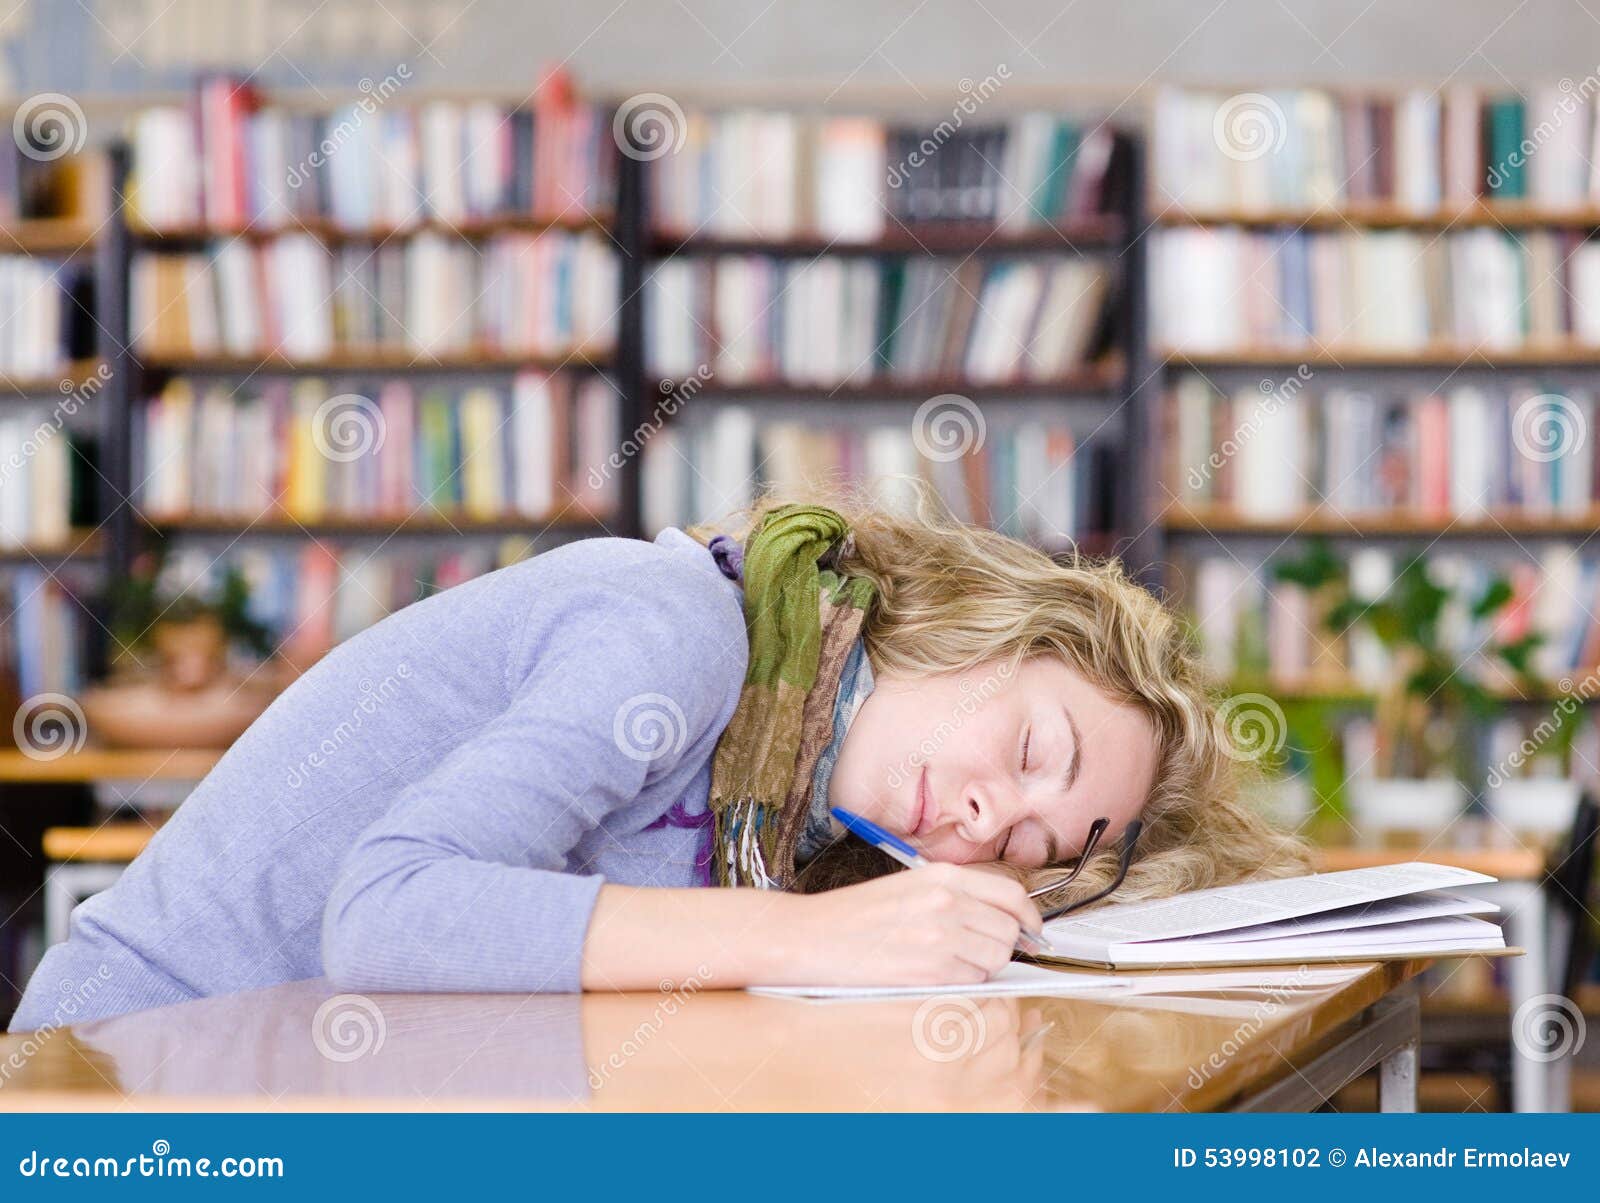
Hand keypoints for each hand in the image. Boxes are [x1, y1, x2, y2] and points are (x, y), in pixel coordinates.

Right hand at [771, 863, 1043, 986]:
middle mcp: (947, 902)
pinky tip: (932, 975)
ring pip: (994, 959)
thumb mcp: (908, 886)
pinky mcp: (931, 972)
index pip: (1012, 894)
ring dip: (981, 967)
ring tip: (945, 963)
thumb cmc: (854, 916)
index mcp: (942, 876)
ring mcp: (941, 938)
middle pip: (1008, 931)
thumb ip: (955, 896)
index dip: (1029, 916)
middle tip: (975, 952)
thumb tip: (1002, 919)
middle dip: (1001, 946)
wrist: (811, 938)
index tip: (1031, 930)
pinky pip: (972, 983)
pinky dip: (961, 984)